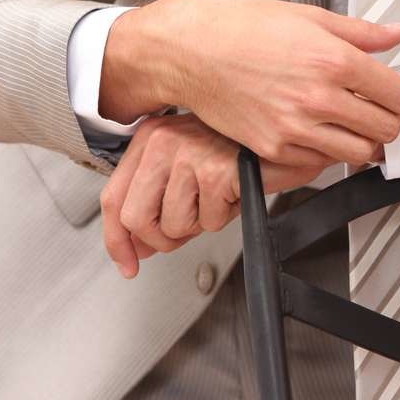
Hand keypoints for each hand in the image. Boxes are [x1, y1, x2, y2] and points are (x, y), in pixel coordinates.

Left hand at [100, 110, 331, 278]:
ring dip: (200, 224)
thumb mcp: (189, 171)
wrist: (285, 138)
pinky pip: (208, 222)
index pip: (114, 197)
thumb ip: (158, 204)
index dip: (118, 239)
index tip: (129, 262)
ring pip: (173, 226)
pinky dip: (224, 216)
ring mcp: (187, 153)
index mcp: (151, 137)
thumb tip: (137, 245)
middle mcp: (163, 140)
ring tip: (218, 198)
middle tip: (187, 230)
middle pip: (135, 218)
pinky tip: (234, 191)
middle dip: (161, 239)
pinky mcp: (213, 170)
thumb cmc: (242, 150)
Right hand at [106, 0, 399, 170]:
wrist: (192, 52)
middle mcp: (319, 99)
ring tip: (357, 121)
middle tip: (384, 107)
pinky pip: (321, 162)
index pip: (399, 94)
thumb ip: (360, 32)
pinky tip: (323, 129)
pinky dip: (331, 150)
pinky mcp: (273, 149)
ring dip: (366, 140)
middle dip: (392, 118)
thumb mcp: (309, 16)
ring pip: (359, 153)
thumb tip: (397, 32)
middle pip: (385, 129)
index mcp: (334, 61)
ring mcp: (296, 129)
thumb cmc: (243, 28)